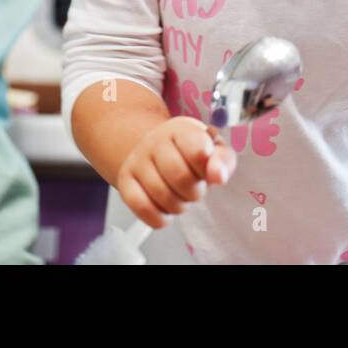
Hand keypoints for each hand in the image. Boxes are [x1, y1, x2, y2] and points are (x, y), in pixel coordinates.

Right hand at [116, 116, 235, 227]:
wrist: (156, 151)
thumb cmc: (189, 153)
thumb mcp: (213, 150)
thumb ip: (223, 160)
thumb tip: (218, 176)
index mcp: (180, 129)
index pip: (198, 152)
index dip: (207, 170)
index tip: (205, 172)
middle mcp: (154, 141)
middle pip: (180, 177)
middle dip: (195, 192)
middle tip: (194, 189)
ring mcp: (136, 160)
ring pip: (162, 195)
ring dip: (179, 206)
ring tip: (180, 197)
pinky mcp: (125, 180)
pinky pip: (142, 207)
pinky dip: (159, 217)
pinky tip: (165, 210)